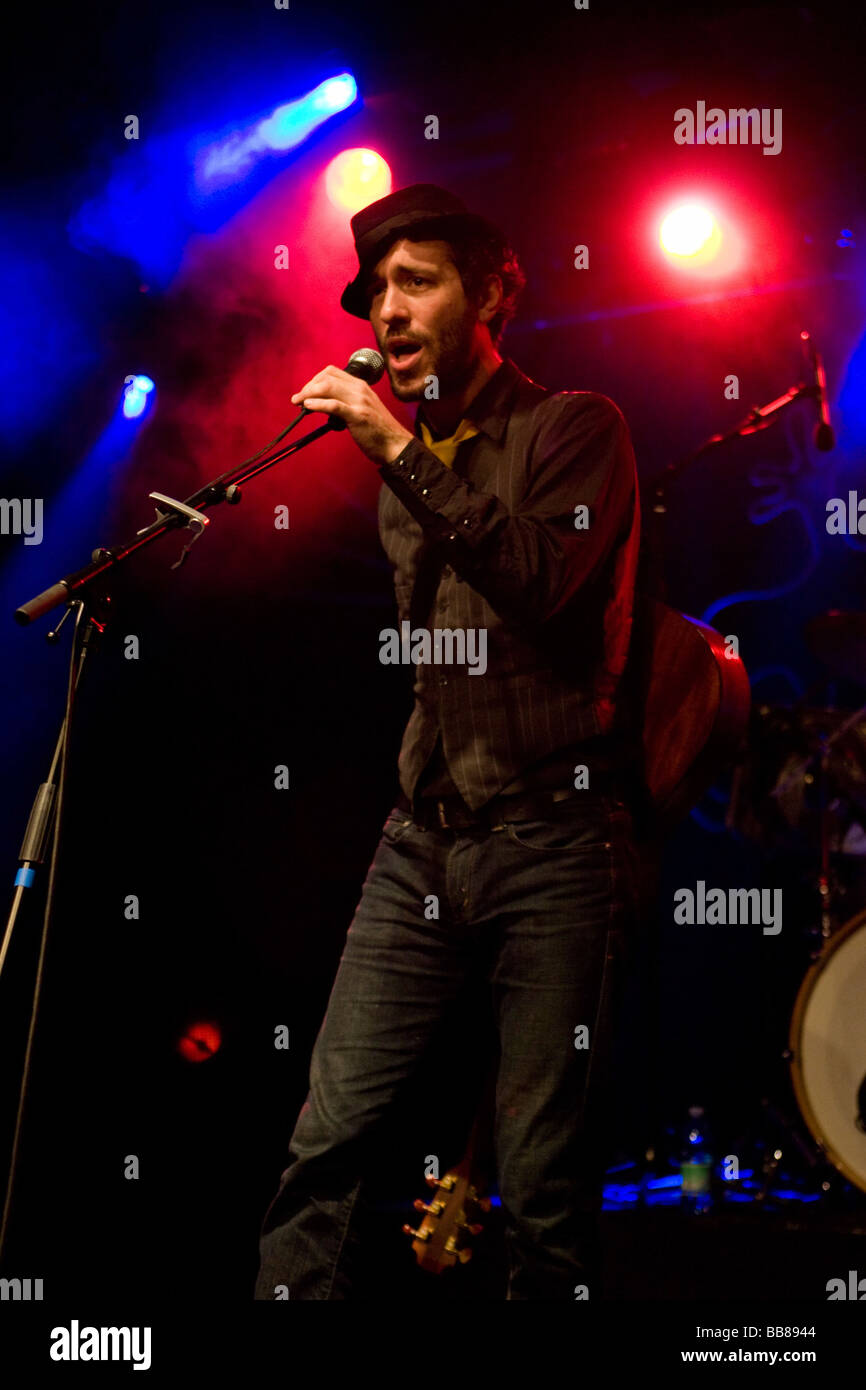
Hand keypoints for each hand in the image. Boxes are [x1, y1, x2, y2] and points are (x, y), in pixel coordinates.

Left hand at [291, 365, 413, 466]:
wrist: (395, 445)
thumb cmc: (378, 431)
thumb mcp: (363, 409)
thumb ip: (347, 403)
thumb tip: (323, 405)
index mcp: (361, 386)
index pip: (332, 372)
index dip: (315, 379)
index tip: (307, 392)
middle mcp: (360, 389)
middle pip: (327, 377)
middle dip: (308, 386)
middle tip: (298, 399)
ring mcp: (359, 402)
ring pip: (328, 387)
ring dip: (308, 393)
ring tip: (299, 402)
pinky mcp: (357, 416)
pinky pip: (333, 405)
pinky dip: (317, 404)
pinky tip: (308, 406)